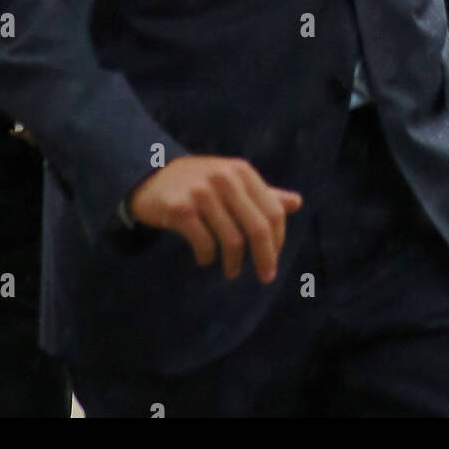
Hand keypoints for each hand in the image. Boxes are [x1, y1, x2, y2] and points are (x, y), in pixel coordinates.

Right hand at [128, 155, 302, 283]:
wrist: (150, 176)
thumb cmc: (199, 182)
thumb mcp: (232, 181)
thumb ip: (264, 193)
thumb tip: (297, 202)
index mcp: (241, 171)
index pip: (273, 211)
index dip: (278, 240)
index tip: (274, 258)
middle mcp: (224, 178)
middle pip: (257, 228)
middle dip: (265, 258)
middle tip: (265, 277)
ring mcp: (201, 193)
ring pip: (232, 240)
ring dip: (234, 263)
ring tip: (231, 272)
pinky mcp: (180, 209)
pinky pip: (204, 244)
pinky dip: (207, 257)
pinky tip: (205, 259)